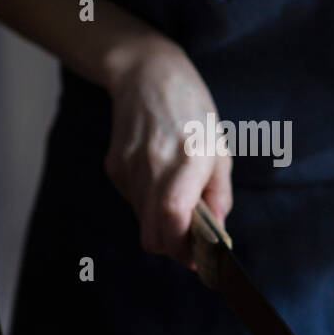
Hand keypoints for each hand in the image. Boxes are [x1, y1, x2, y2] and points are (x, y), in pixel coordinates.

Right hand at [103, 34, 231, 265]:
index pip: (174, 217)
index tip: (199, 258)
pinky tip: (158, 178)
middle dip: (174, 247)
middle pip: (153, 234)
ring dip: (161, 225)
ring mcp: (129, 167)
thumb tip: (217, 232)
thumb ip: (218, 195)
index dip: (184, 247)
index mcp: (188, 157)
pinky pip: (133, 203)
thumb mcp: (219, 148)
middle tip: (191, 241)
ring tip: (177, 198)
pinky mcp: (114, 168)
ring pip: (142, 223)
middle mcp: (154, 165)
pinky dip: (148, 204)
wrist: (147, 76)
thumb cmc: (192, 111)